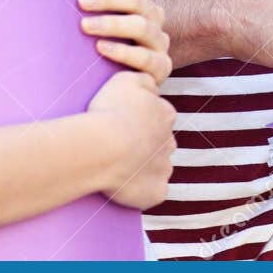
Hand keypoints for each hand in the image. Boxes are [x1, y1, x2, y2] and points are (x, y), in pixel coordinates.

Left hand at [79, 0, 170, 88]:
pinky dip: (123, 52)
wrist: (122, 86)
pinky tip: (102, 48)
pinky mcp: (161, 67)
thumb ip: (83, 5)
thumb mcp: (92, 22)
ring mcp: (159, 41)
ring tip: (85, 26)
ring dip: (113, 23)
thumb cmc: (97, 47)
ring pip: (142, 26)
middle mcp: (152, 17)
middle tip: (81, 2)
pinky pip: (146, 57)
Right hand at [86, 71, 176, 208]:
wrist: (103, 148)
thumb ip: (144, 79)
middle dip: (145, 144)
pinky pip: (152, 192)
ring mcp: (165, 168)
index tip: (120, 124)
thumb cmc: (110, 111)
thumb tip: (152, 85)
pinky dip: (141, 191)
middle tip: (117, 147)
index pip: (159, 116)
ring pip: (157, 167)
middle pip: (160, 142)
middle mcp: (170, 141)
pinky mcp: (157, 192)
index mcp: (165, 114)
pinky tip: (123, 187)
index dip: (139, 120)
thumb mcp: (125, 79)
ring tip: (117, 168)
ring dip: (143, 168)